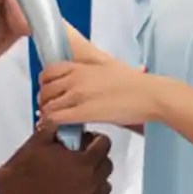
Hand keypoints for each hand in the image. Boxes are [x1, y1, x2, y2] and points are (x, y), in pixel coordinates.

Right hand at [0, 125, 112, 193]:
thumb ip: (57, 125)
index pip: (105, 145)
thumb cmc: (23, 171)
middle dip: (96, 159)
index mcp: (84, 162)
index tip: (88, 141)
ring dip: (95, 180)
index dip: (95, 140)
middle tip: (81, 158)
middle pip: (106, 166)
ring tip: (77, 177)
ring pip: (104, 187)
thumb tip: (65, 118)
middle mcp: (91, 184)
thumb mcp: (40, 139)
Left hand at [38, 59, 160, 126]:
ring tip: (53, 120)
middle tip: (50, 108)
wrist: (148, 94)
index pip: (49, 71)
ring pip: (47, 104)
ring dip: (46, 113)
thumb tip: (84, 71)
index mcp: (81, 66)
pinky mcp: (84, 113)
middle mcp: (75, 78)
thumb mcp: (107, 65)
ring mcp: (78, 95)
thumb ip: (90, 67)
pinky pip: (56, 118)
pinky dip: (50, 123)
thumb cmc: (132, 81)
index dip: (45, 83)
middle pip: (45, 89)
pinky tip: (55, 127)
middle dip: (44, 100)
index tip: (51, 92)